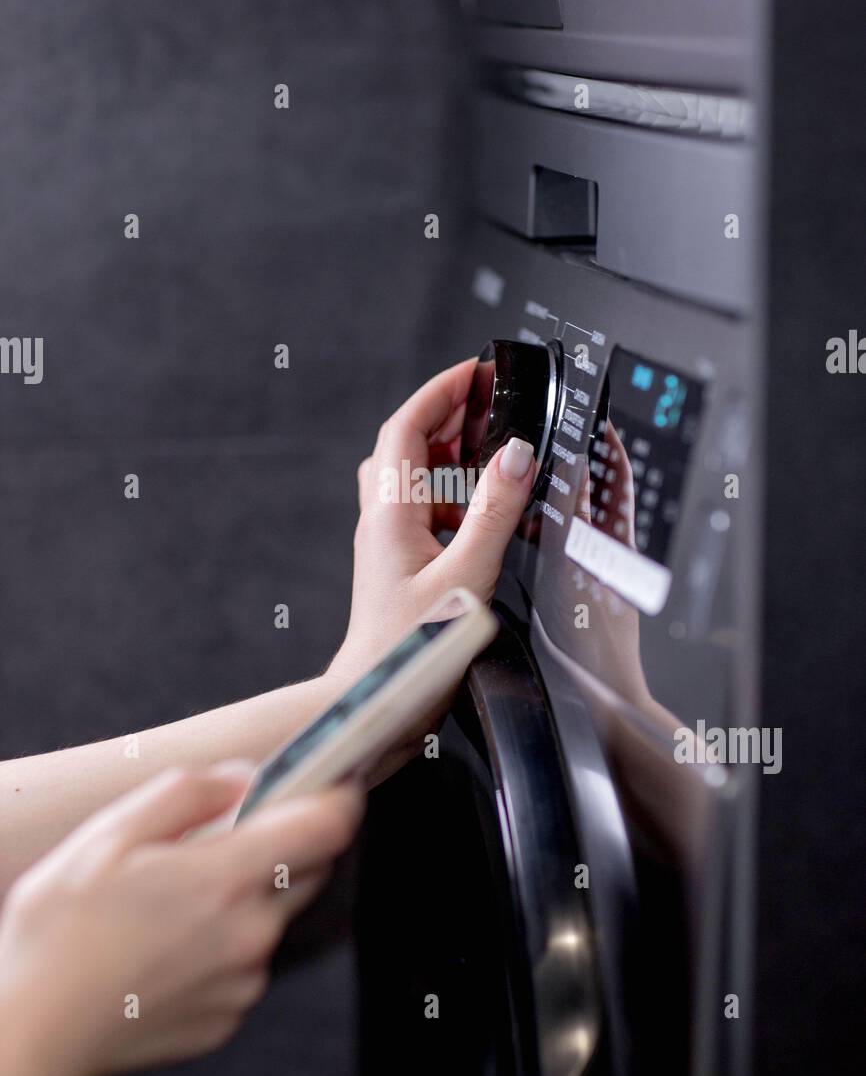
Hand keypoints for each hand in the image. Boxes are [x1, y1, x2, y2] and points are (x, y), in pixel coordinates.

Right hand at [0, 762, 362, 1075]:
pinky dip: (224, 943)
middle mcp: (251, 932)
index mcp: (227, 878)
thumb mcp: (110, 833)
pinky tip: (169, 943)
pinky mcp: (229, 1015)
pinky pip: (247, 963)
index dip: (339, 795)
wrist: (34, 1033)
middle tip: (226, 837)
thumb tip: (243, 778)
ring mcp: (244, 980)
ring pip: (274, 916)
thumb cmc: (62, 931)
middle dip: (286, 843)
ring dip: (248, 897)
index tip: (334, 778)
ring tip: (175, 900)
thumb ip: (188, 792)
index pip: (328, 826)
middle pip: (311, 869)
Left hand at [326, 359, 535, 779]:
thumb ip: (494, 514)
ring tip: (500, 454)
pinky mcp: (403, 567)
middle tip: (496, 405)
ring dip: (457, 459)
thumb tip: (515, 454)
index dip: (440, 391)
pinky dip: (461, 501)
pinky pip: (430, 513)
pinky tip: (493, 515)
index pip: (407, 427)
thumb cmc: (408, 654)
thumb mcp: (466, 578)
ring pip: (420, 480)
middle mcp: (384, 522)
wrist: (375, 704)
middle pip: (411, 446)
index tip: (477, 371)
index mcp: (390, 515)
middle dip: (453, 417)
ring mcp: (391, 545)